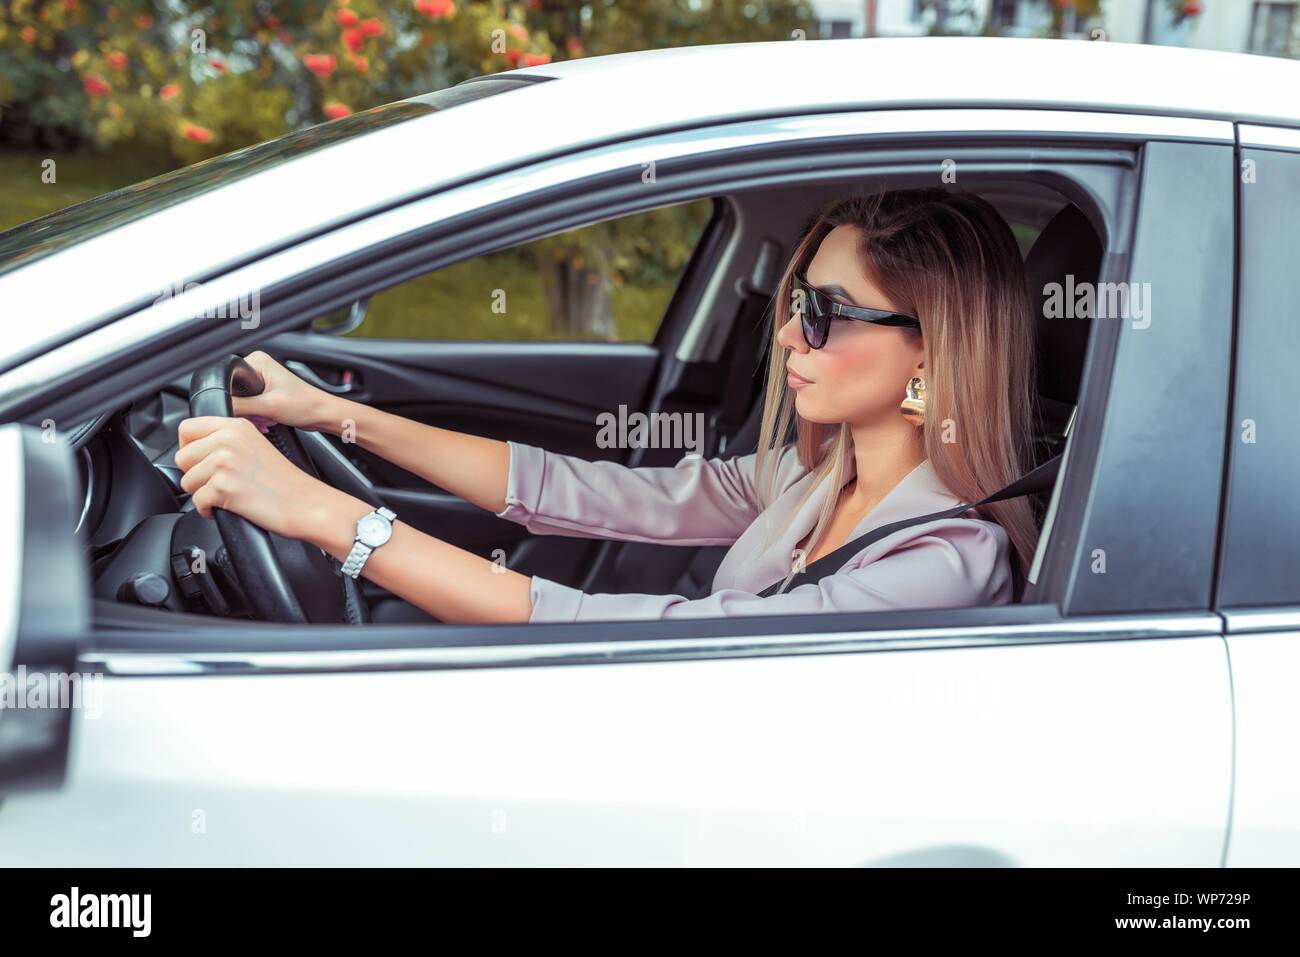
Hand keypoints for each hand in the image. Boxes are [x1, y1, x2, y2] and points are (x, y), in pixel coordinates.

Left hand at [175, 415, 331, 539]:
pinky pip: (197, 503)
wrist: (305, 503)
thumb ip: (225, 440)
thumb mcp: (255, 445)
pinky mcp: (222, 487)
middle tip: (219, 481)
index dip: (188, 448)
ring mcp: (224, 462)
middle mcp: (227, 440)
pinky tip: (230, 506)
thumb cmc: (285, 481)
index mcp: (235, 426)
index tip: (200, 460)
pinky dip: (210, 511)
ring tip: (229, 494)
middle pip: (181, 457)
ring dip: (203, 494)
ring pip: (186, 482)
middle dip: (195, 475)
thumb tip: (194, 449)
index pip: (186, 428)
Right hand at [229, 350, 341, 433]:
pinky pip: (250, 406)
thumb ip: (240, 406)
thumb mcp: (267, 406)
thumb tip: (219, 407)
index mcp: (257, 360)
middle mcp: (259, 367)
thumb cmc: (305, 405)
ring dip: (251, 415)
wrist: (322, 414)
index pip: (229, 379)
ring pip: (242, 402)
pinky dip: (256, 416)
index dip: (234, 398)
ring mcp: (262, 379)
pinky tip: (267, 421)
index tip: (246, 410)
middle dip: (246, 410)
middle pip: (235, 392)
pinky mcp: (265, 392)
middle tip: (260, 417)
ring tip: (266, 420)